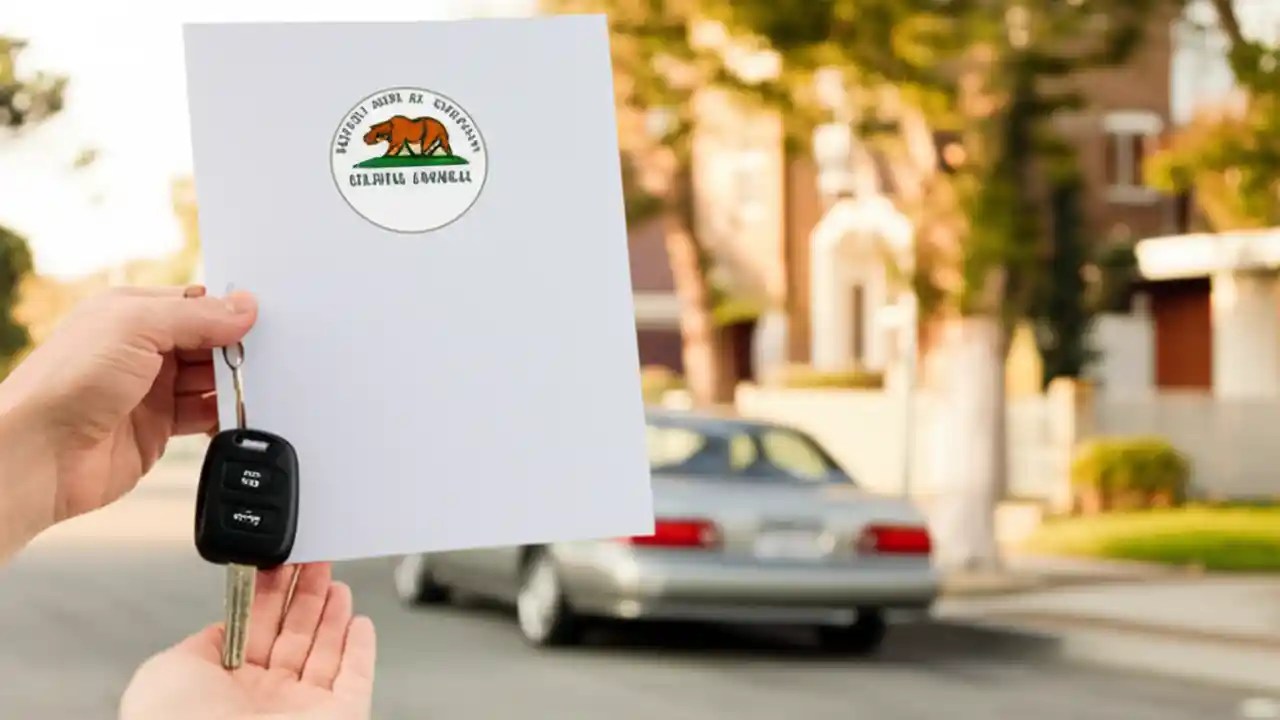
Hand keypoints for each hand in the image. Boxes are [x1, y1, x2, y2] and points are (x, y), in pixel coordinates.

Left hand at [0, 285, 256, 557]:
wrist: (37, 456)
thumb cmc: (63, 385)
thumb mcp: (135, 327)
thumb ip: (195, 316)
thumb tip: (243, 307)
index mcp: (131, 312)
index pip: (196, 303)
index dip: (228, 312)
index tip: (259, 323)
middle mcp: (140, 349)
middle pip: (208, 343)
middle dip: (236, 350)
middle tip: (261, 359)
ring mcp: (150, 390)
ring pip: (210, 381)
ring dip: (233, 385)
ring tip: (253, 387)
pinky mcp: (157, 428)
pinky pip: (204, 416)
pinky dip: (224, 417)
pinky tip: (236, 415)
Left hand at [121, 563, 376, 719]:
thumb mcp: (167, 671)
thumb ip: (199, 643)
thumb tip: (222, 626)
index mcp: (223, 690)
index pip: (254, 631)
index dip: (269, 593)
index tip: (279, 563)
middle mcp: (264, 700)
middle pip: (293, 635)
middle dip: (304, 594)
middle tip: (313, 559)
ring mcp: (302, 710)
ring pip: (325, 653)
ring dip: (333, 614)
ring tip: (336, 581)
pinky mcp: (339, 717)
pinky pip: (357, 679)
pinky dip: (362, 650)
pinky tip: (361, 623)